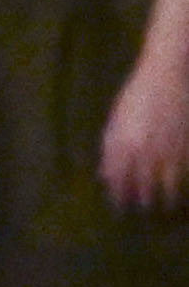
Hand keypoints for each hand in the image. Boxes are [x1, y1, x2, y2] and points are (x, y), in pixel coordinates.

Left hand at [103, 52, 188, 210]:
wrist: (166, 76)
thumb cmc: (136, 97)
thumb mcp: (116, 121)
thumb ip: (110, 148)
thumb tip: (105, 175)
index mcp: (121, 143)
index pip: (118, 179)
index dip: (118, 196)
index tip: (119, 206)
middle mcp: (144, 150)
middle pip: (141, 186)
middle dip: (139, 201)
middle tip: (139, 210)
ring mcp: (167, 149)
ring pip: (165, 185)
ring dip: (161, 199)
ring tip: (160, 206)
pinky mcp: (186, 146)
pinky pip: (182, 173)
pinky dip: (178, 185)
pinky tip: (176, 191)